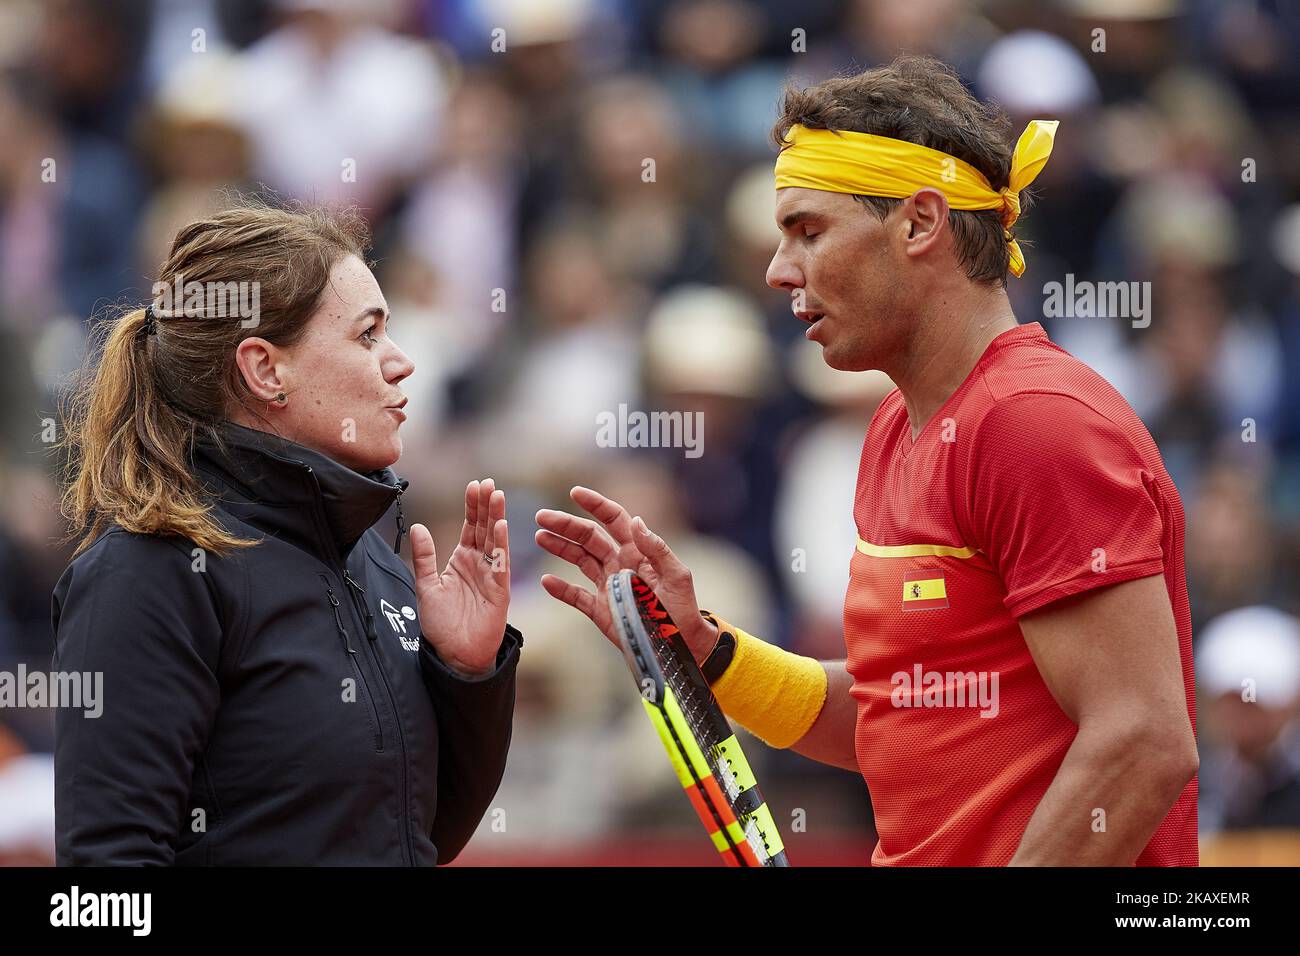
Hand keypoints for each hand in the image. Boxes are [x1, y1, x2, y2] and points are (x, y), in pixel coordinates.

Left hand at [410, 478, 509, 676]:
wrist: (453, 655)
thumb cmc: (442, 625)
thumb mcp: (426, 586)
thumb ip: (424, 557)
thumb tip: (418, 527)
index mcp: (462, 561)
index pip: (471, 527)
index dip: (472, 506)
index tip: (474, 484)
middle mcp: (479, 565)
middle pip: (485, 528)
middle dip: (487, 505)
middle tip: (488, 483)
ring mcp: (491, 576)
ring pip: (495, 541)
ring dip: (496, 518)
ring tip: (496, 495)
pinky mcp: (499, 591)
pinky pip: (500, 564)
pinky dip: (501, 545)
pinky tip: (501, 526)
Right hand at [535, 486, 717, 664]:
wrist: (679, 644)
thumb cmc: (682, 608)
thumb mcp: (677, 576)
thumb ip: (657, 549)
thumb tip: (636, 521)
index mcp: (637, 551)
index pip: (614, 520)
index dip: (595, 505)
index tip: (575, 492)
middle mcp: (619, 564)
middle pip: (589, 537)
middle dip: (566, 524)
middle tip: (541, 516)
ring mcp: (607, 586)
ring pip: (579, 560)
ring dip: (560, 547)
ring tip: (540, 536)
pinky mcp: (600, 609)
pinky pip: (576, 596)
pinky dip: (560, 590)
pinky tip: (546, 581)